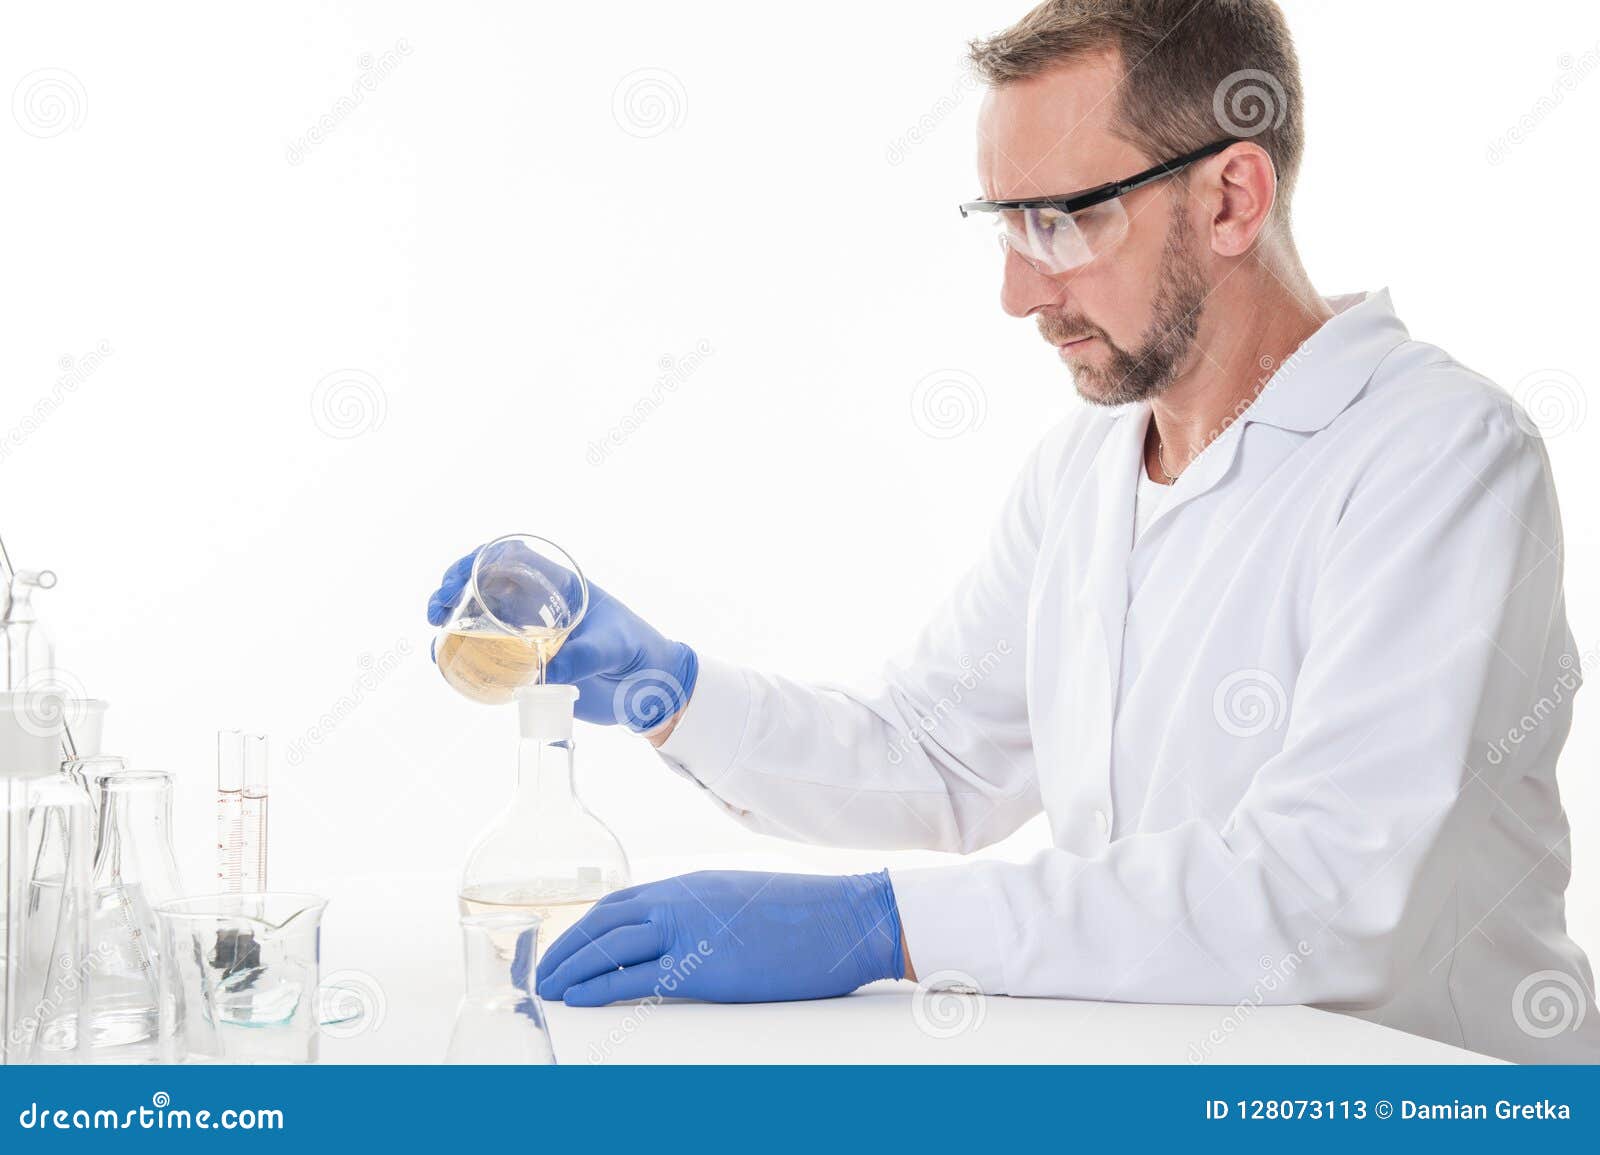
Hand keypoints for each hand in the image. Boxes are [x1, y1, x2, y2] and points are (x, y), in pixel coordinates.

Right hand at [426, 546, 697, 731]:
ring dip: (452, 620)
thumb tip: (544, 673)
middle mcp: (541, 605)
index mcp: (562, 585)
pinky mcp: (530, 664)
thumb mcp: (616, 649)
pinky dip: (463, 653)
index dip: (478, 559)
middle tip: (437, 610)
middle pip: (485, 583)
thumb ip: (587, 656)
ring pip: (480, 617)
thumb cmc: (641, 655)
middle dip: (453, 588)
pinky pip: (489, 653)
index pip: (512, 556)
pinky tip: (445, 662)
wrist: (652, 689)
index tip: (457, 579)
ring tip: (435, 635)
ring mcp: (532, 634)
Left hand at [535, 870, 904, 1005]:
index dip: (587, 925)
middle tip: (544, 969)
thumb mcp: (745, 900)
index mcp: (691, 883)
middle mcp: (680, 899)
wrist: (846, 919)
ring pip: (609, 945)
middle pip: (603, 919)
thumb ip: (708, 911)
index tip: (568, 944)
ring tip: (550, 988)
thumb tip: (688, 936)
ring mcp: (689, 930)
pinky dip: (598, 986)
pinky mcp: (701, 967)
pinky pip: (633, 977)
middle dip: (567, 946)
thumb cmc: (808, 915)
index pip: (621, 901)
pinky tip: (577, 998)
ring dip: (572, 966)